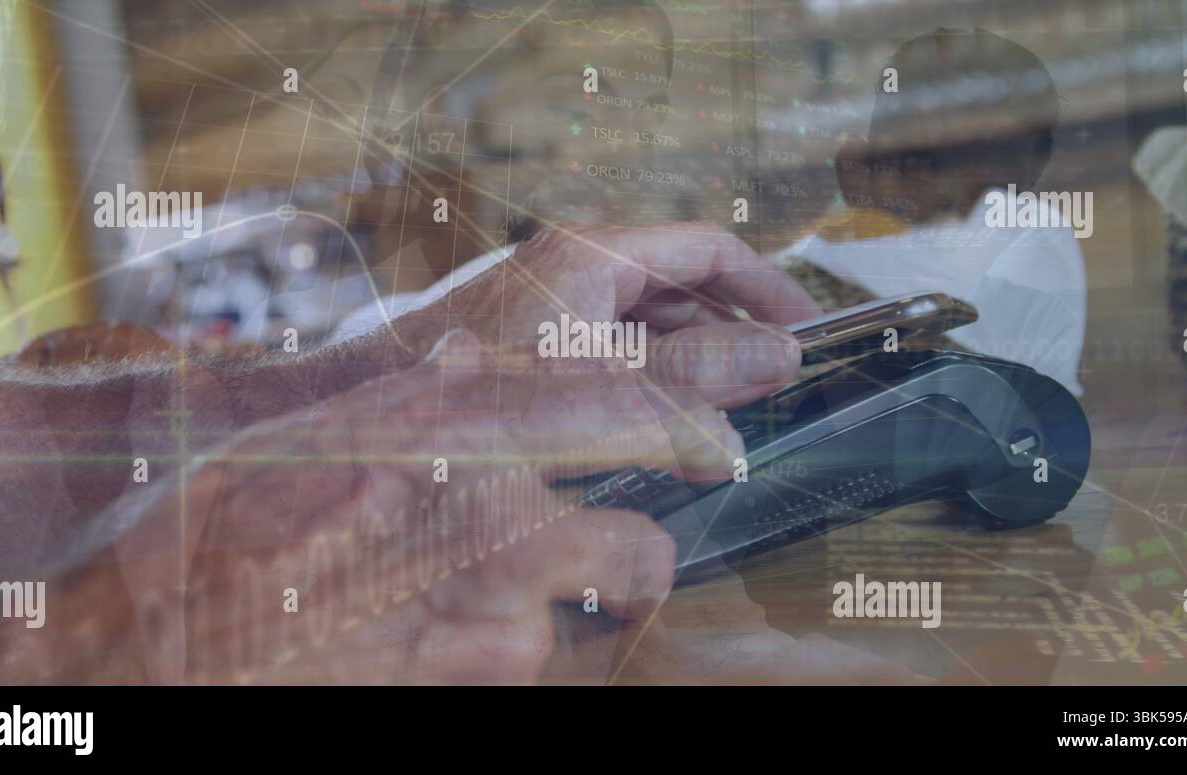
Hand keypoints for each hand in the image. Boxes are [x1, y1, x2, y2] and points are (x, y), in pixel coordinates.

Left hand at [388, 222, 819, 407]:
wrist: (379, 407)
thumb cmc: (482, 386)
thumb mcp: (608, 378)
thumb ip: (696, 369)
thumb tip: (781, 357)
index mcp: (596, 255)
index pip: (708, 248)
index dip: (766, 286)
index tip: (806, 328)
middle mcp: (577, 268)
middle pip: (682, 288)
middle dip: (732, 334)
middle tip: (772, 385)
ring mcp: (556, 304)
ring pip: (649, 325)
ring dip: (693, 364)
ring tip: (727, 415)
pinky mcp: (537, 340)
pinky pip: (615, 350)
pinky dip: (650, 381)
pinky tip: (661, 425)